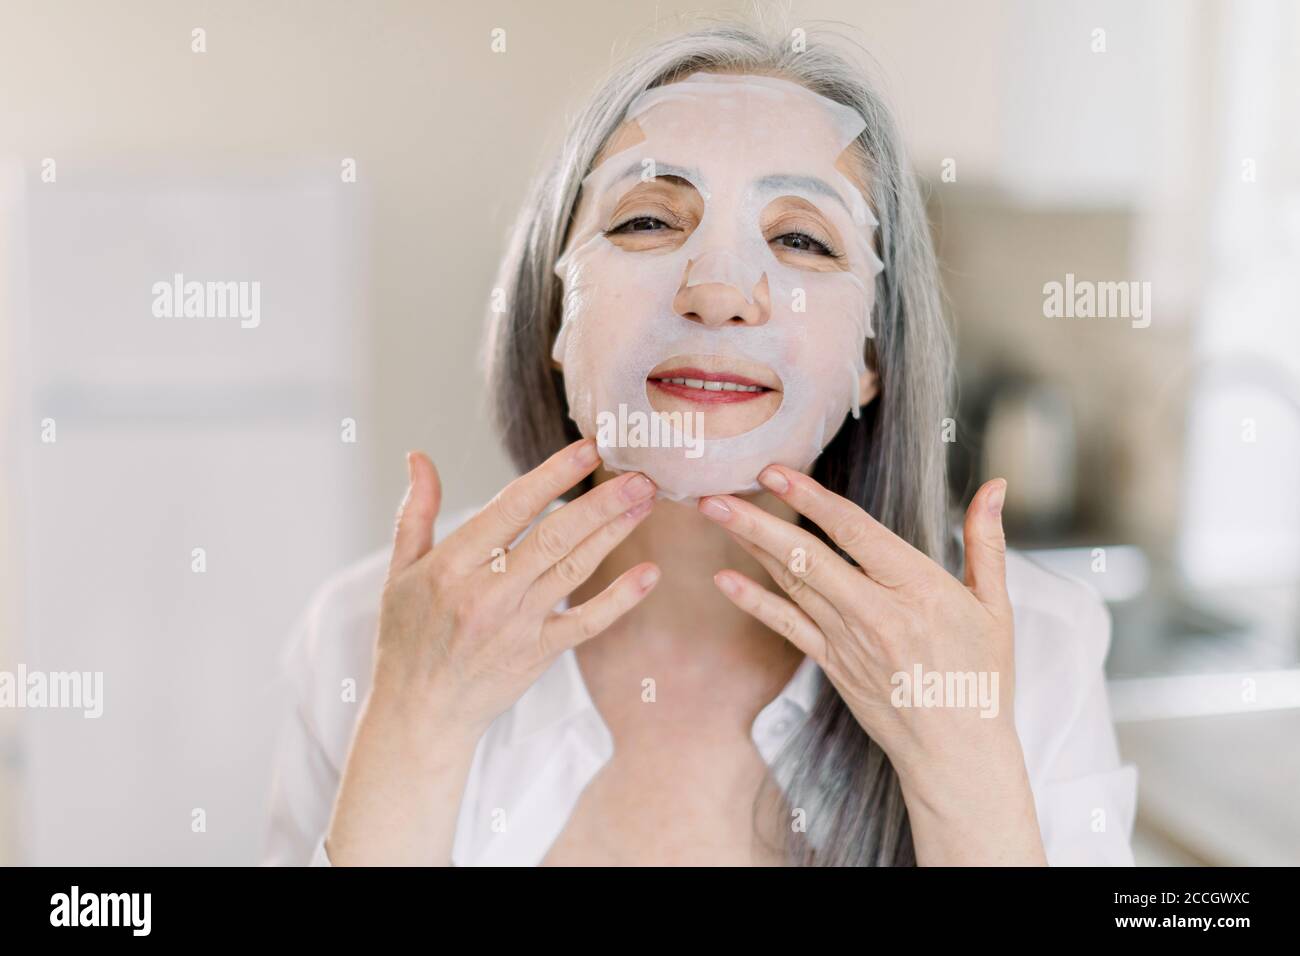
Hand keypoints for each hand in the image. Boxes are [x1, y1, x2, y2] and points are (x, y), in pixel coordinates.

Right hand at [326, 438, 658, 864]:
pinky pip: (586, 623)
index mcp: (453, 564)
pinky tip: (649, 575)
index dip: (553, 474)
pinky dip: (620, 600)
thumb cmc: (407, 637)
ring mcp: (517, 625)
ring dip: (614, 533)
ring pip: (574, 569)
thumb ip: (416, 512)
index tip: (587, 448)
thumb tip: (418, 457)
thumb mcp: (399, 572)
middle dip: (601, 502)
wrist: (420, 712)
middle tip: (640, 474)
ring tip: (646, 502)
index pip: (511, 508)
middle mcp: (488, 592)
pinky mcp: (539, 654)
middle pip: (554, 536)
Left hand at [700, 466, 1045, 864]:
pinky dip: (754, 602)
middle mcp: (875, 613)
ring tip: (715, 514)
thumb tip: (995, 486)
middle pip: (807, 557)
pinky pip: (788, 627)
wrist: (958, 754)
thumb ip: (986, 541)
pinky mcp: (832, 665)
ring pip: (791, 584)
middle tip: (715, 494)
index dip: (810, 498)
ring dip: (750, 546)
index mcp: (918, 588)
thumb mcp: (996, 606)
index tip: (775, 471)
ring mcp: (848, 641)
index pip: (855, 531)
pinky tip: (724, 579)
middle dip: (757, 521)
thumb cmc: (981, 676)